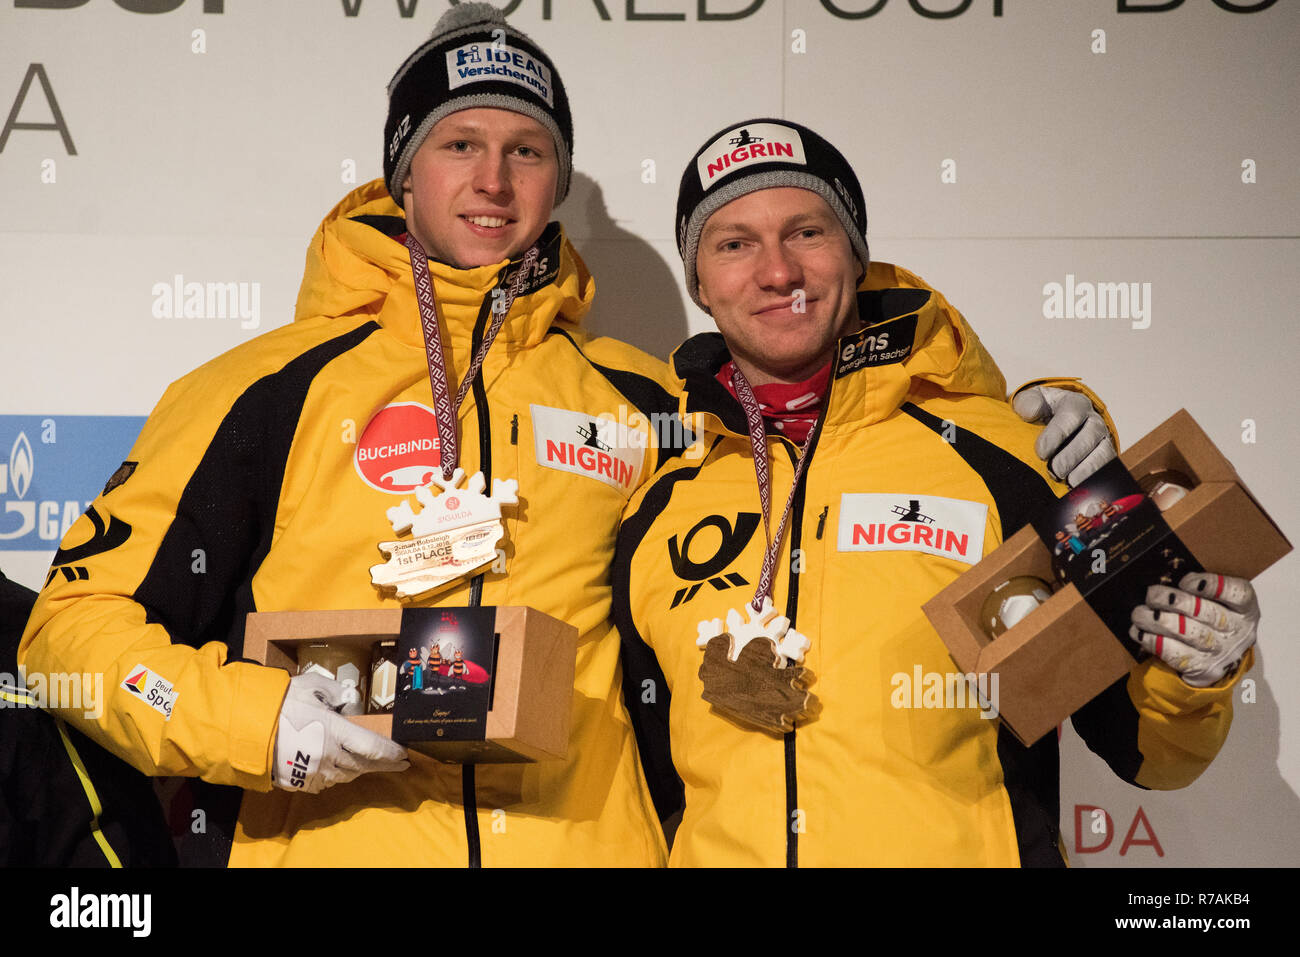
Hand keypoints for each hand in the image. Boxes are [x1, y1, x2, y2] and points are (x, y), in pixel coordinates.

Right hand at [273, 672, 408, 793]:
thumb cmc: (278, 704)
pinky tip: (334, 766)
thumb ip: (334, 692)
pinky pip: (324, 782)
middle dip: (382, 764)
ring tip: (366, 762)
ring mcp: (313, 772)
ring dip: (357, 768)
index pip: (373, 747)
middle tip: (398, 764)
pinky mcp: (298, 782)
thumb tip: (348, 697)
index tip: (406, 755)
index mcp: (335, 731)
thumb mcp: (310, 687)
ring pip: (345, 775)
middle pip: (363, 765)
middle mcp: (328, 756)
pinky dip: (333, 775)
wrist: (243, 728)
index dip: (392, 754)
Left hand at [1012, 385, 1115, 486]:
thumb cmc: (1041, 412)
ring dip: (1085, 470)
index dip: (1057, 434)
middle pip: (1089, 437)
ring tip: (1067, 481)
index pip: (1071, 415)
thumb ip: (1027, 403)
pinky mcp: (1106, 458)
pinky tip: (1077, 488)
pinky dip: (1093, 480)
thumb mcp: (1030, 401)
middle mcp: (1093, 420)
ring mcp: (1102, 440)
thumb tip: (1031, 412)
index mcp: (1075, 404)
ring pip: (1102, 454)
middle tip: (1053, 471)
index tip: (1041, 452)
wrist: (1054, 422)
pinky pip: (1106, 470)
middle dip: (1070, 457)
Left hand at [1129, 573, 1258, 687]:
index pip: (1239, 593)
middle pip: (1209, 613)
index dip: (1213, 585)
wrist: (1215, 660)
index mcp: (1245, 609)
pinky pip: (1176, 654)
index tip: (1186, 581)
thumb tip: (1165, 577)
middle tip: (1152, 594)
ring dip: (1160, 621)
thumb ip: (1199, 590)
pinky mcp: (1203, 669)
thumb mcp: (1216, 603)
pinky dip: (1154, 641)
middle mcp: (1238, 631)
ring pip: (1190, 634)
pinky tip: (1139, 632)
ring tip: (1139, 613)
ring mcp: (1222, 652)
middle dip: (1176, 602)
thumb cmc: (1209, 621)